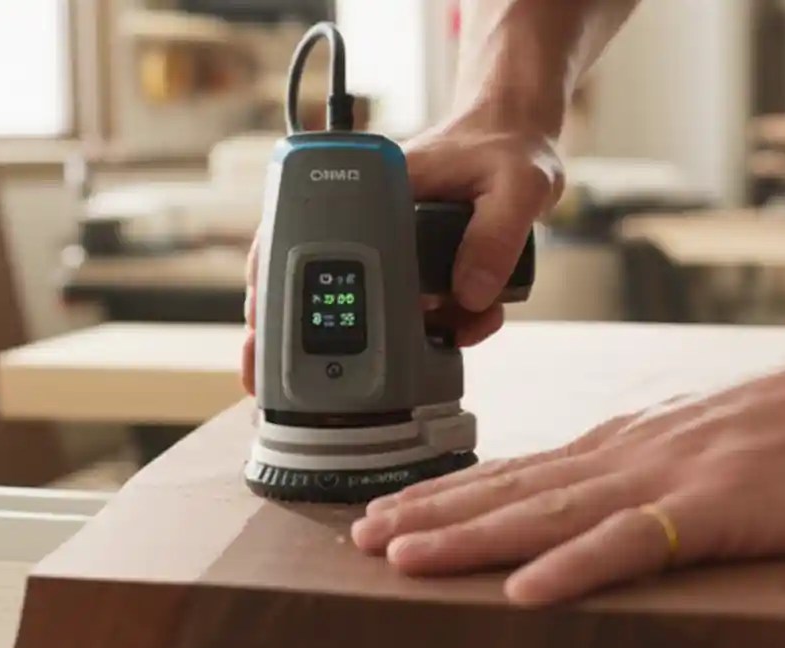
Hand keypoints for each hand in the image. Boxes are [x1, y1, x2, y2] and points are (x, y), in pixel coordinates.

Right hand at [241, 113, 563, 393]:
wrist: (524, 135)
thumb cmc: (509, 145)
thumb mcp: (517, 186)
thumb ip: (496, 238)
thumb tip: (469, 296)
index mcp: (379, 187)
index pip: (302, 226)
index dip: (271, 274)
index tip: (260, 319)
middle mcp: (377, 218)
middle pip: (324, 278)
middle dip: (310, 331)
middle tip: (292, 374)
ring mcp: (398, 247)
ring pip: (371, 305)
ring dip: (391, 339)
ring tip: (426, 348)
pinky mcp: (424, 268)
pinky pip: (416, 311)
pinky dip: (436, 333)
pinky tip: (467, 330)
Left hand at [351, 356, 784, 605]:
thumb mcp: (699, 443)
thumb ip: (645, 468)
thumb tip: (597, 494)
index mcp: (623, 444)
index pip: (517, 472)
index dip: (447, 496)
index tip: (390, 515)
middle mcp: (625, 455)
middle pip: (510, 490)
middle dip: (430, 516)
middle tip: (360, 537)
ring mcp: (664, 479)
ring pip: (547, 513)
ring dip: (469, 537)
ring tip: (401, 557)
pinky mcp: (712, 508)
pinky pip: (631, 545)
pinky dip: (572, 567)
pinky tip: (523, 591)